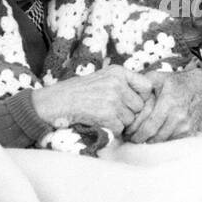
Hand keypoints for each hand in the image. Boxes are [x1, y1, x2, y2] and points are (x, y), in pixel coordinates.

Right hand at [31, 65, 153, 136]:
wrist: (54, 102)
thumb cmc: (78, 92)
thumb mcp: (102, 78)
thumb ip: (122, 84)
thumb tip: (146, 99)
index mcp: (118, 72)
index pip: (147, 86)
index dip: (142, 98)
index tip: (132, 103)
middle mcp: (117, 83)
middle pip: (140, 106)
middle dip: (129, 113)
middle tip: (112, 112)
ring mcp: (112, 98)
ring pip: (130, 120)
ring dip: (119, 123)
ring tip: (102, 116)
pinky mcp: (106, 114)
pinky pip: (119, 128)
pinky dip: (111, 130)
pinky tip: (98, 122)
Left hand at [125, 66, 201, 143]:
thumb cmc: (177, 83)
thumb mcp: (157, 78)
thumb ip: (140, 85)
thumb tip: (124, 94)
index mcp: (168, 102)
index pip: (149, 126)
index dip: (136, 132)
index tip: (127, 133)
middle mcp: (178, 116)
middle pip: (154, 136)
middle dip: (139, 139)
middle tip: (130, 138)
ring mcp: (185, 125)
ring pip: (161, 141)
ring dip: (149, 140)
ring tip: (139, 136)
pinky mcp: (188, 131)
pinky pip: (170, 141)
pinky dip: (161, 139)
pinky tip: (153, 134)